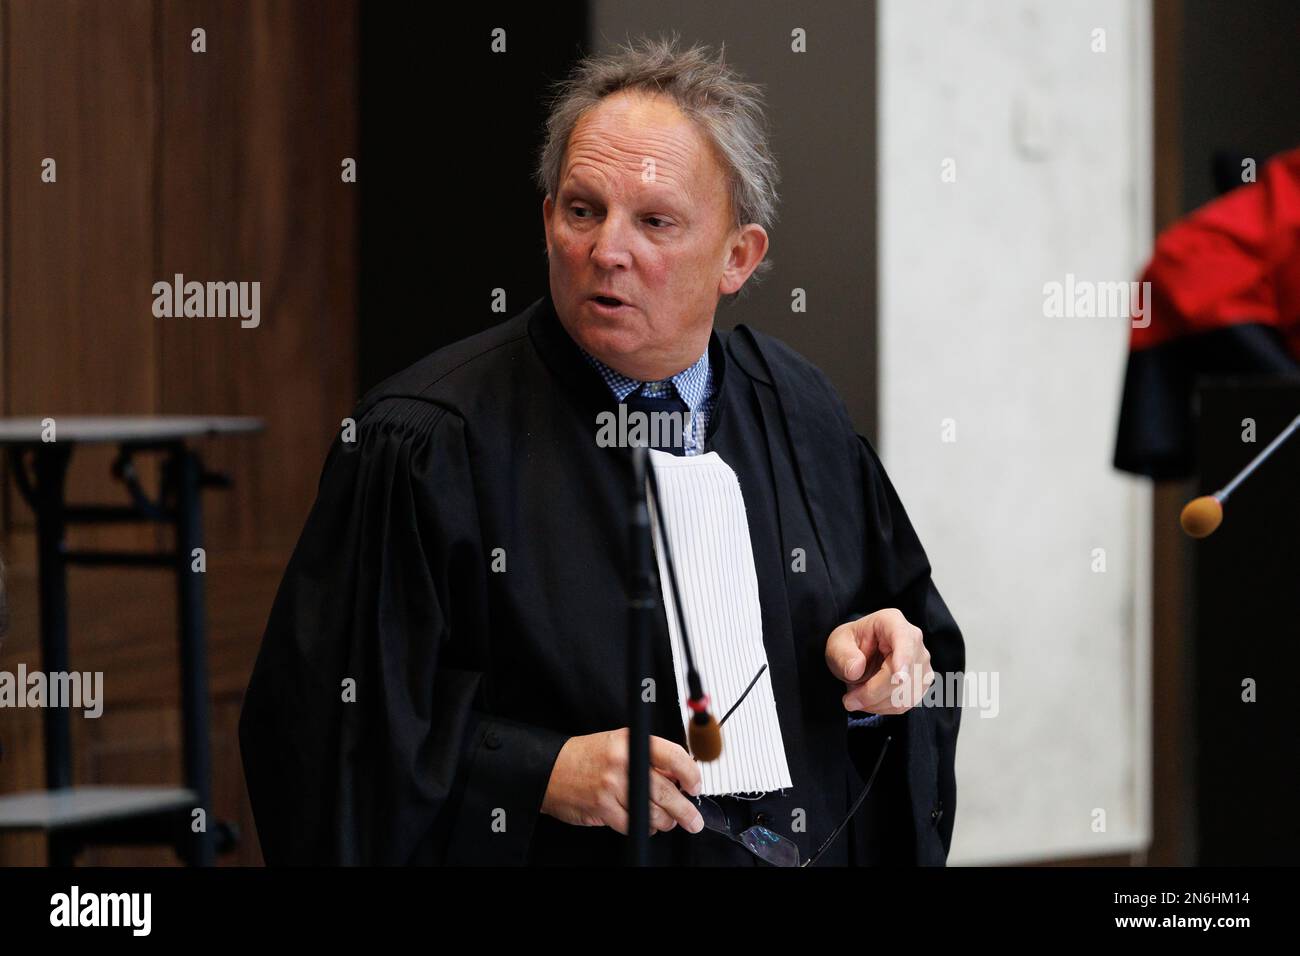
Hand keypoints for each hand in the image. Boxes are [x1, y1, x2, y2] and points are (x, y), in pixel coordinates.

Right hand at [540, 728, 705, 836]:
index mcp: (631, 742)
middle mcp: (623, 762)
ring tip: (667, 821)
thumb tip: (680, 776)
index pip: (673, 756)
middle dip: (686, 811)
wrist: (551, 770)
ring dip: (665, 822)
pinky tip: (644, 823)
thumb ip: (650, 758)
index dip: (691, 774)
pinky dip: (644, 828)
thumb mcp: (621, 744)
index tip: (695, 786)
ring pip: (653, 813)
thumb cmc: (587, 757)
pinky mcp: (603, 809)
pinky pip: (634, 825)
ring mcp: (612, 787)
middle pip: (667, 792)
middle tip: (694, 820)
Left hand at [825, 608, 933, 714]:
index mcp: (892, 622)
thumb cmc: (850, 645)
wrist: (858, 655)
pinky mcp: (922, 682)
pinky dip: (885, 707)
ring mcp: (921, 662)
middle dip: (873, 693)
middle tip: (849, 700)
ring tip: (856, 697)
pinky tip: (870, 701)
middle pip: (903, 675)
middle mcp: (913, 639)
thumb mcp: (837, 644)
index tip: (898, 678)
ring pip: (905, 693)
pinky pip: (907, 703)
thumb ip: (843, 655)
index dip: (904, 659)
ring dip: (877, 703)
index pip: (904, 639)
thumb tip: (856, 670)